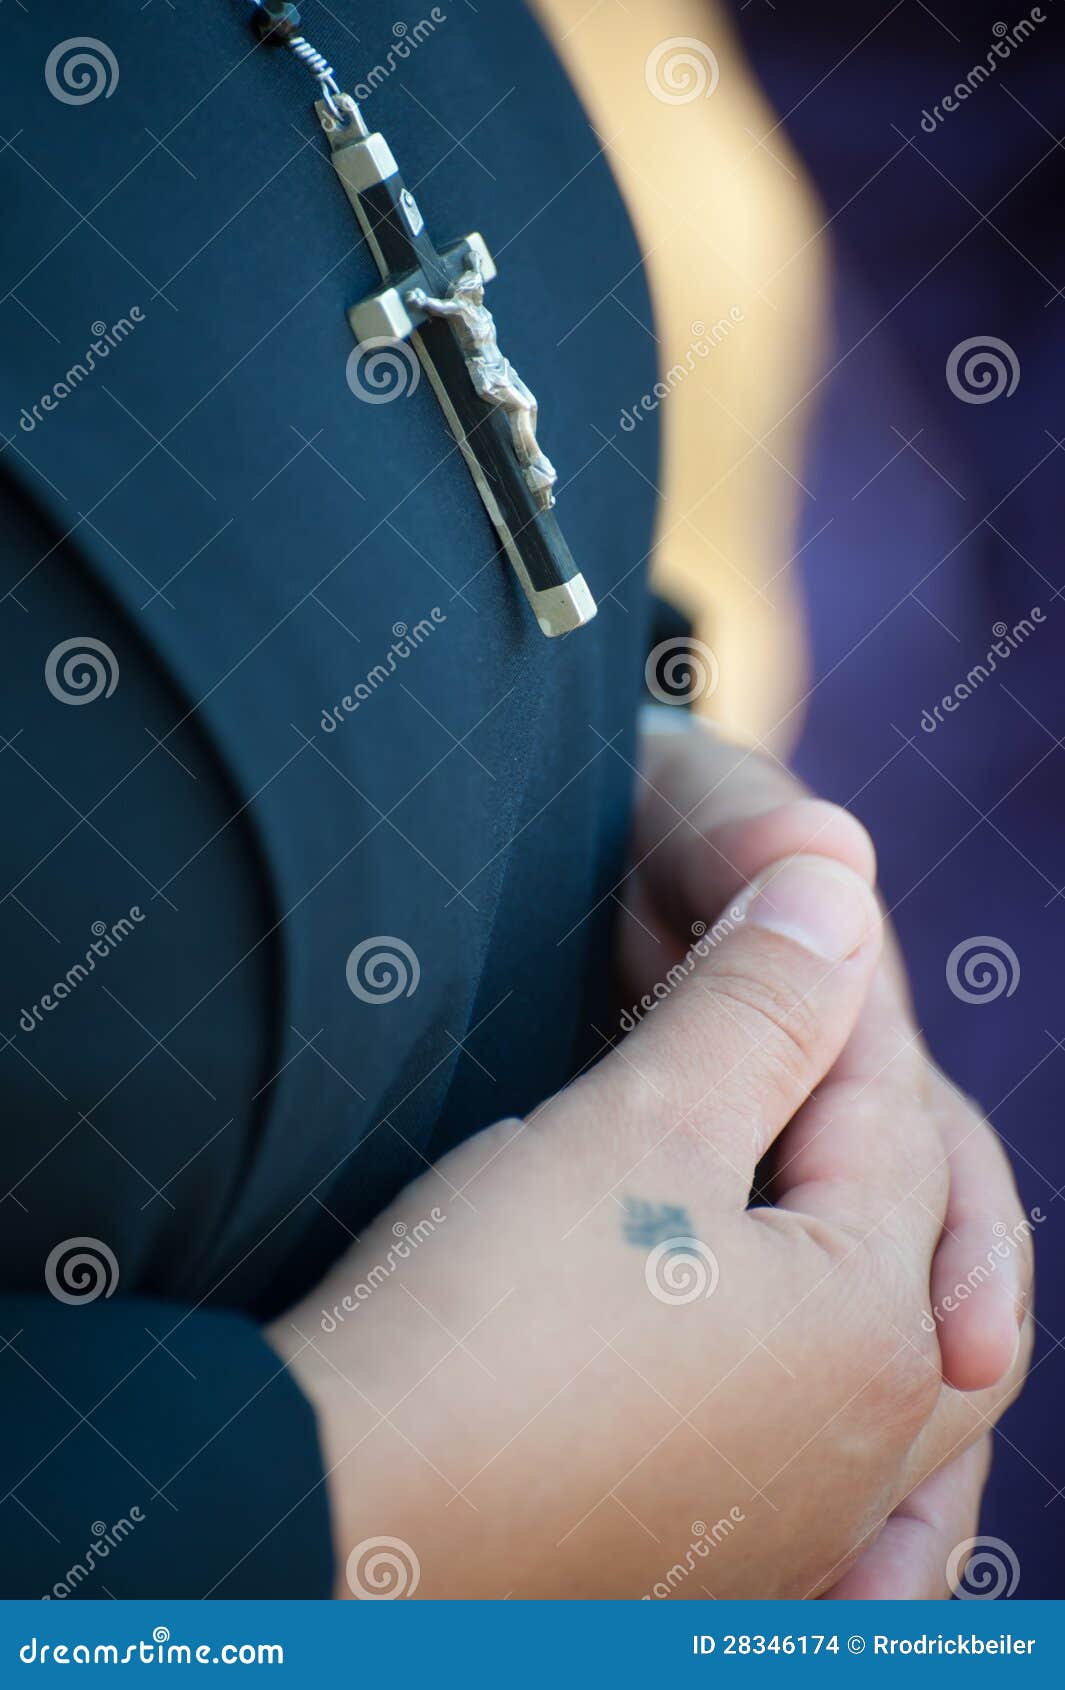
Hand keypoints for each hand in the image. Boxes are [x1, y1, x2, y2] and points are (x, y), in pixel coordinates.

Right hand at [270, 770, 1030, 1597]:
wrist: (332, 1522)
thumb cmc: (485, 1316)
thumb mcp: (638, 1129)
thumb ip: (759, 1008)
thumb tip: (841, 893)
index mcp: (878, 1334)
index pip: (894, 1118)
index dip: (829, 1001)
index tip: (768, 921)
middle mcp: (866, 1451)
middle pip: (928, 1249)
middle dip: (879, 1129)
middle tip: (807, 1044)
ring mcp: (798, 1531)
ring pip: (899, 1369)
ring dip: (877, 1261)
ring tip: (816, 1185)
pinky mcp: (716, 1574)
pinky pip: (842, 1480)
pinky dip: (840, 1399)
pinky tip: (796, 1382)